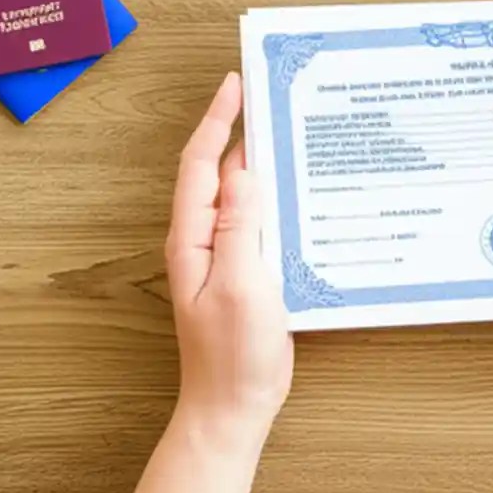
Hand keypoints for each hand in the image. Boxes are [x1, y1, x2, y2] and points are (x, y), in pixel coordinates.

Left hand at [165, 73, 293, 443]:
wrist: (232, 408)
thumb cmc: (232, 356)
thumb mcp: (240, 285)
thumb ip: (240, 227)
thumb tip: (244, 173)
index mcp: (193, 239)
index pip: (201, 165)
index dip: (217, 121)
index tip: (235, 84)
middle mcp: (204, 241)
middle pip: (219, 173)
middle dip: (240, 131)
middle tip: (269, 96)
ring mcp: (224, 258)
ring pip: (241, 198)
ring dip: (260, 165)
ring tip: (289, 133)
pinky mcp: (246, 275)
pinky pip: (258, 225)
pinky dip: (275, 201)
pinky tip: (299, 195)